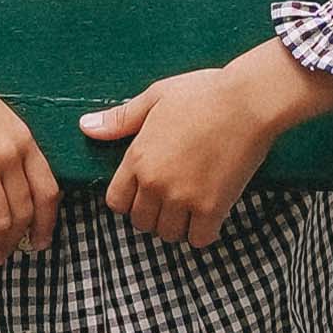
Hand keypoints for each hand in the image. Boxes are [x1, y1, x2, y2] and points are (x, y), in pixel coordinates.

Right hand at [0, 35, 59, 267]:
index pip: (48, 192)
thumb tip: (6, 186)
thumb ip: (5, 148)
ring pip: (0, 223)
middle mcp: (9, 155)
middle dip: (15, 243)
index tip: (40, 242)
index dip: (46, 223)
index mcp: (23, 139)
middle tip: (3, 259)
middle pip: (23, 213)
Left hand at [84, 39, 332, 249]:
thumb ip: (120, 119)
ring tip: (193, 207)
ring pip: (169, 234)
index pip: (117, 202)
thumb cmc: (202, 93)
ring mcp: (182, 198)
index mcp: (137, 158)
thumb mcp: (155, 98)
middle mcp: (154, 183)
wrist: (247, 101)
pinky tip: (211, 215)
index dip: (130, 200)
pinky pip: (199, 239)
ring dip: (179, 226)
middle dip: (154, 214)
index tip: (147, 191)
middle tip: (174, 199)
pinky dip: (204, 232)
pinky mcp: (212, 207)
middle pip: (141, 223)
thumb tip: (85, 127)